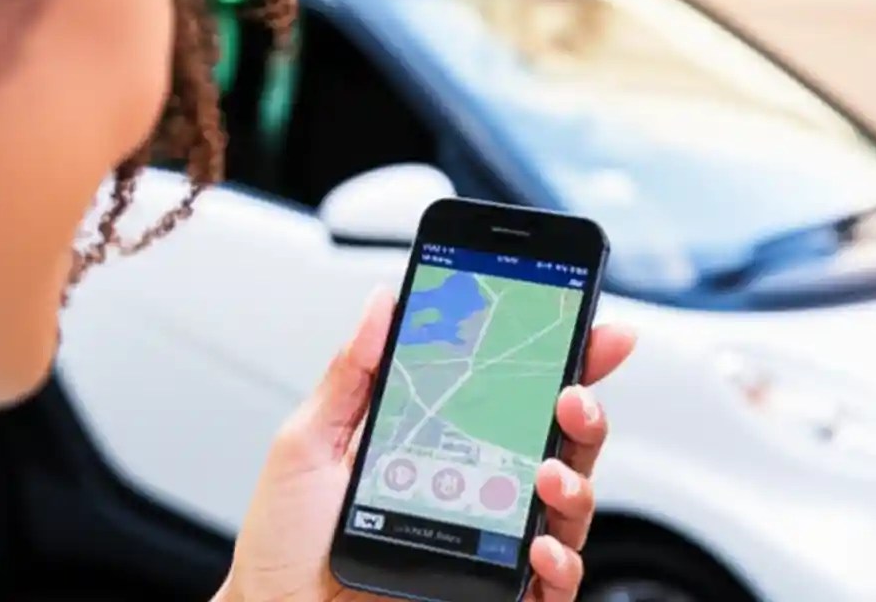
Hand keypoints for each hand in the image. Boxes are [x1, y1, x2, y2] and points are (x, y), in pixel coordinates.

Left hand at [218, 287, 635, 601]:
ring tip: (548, 471)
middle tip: (572, 395)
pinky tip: (539, 546)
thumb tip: (384, 303)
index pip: (518, 396)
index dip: (563, 362)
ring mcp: (492, 544)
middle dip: (584, 413)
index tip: (589, 328)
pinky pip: (554, 582)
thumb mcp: (310, 442)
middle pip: (559, 445)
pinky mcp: (497, 594)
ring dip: (575, 482)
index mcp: (445, 444)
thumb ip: (353, 372)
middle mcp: (480, 490)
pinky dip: (560, 563)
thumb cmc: (285, 543)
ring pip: (569, 508)